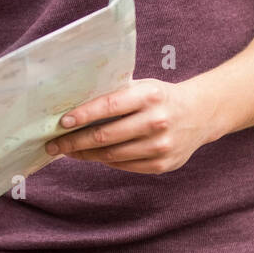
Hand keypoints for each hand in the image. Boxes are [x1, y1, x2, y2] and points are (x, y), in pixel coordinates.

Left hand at [44, 78, 211, 173]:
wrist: (200, 114)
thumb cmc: (160, 98)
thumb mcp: (143, 87)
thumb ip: (115, 94)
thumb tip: (73, 107)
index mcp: (149, 96)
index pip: (108, 106)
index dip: (82, 116)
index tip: (61, 122)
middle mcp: (157, 121)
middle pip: (105, 136)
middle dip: (74, 141)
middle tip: (53, 144)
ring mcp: (161, 146)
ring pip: (112, 155)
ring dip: (85, 154)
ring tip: (67, 151)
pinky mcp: (162, 165)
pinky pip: (124, 166)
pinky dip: (105, 161)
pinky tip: (91, 156)